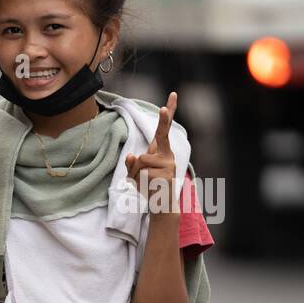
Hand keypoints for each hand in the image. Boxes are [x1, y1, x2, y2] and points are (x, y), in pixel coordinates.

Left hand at [125, 91, 178, 214]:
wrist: (161, 205)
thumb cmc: (149, 186)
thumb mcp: (137, 173)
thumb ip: (132, 164)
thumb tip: (131, 155)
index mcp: (162, 152)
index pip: (164, 131)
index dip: (166, 116)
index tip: (172, 97)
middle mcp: (168, 156)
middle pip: (161, 136)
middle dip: (165, 119)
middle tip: (168, 102)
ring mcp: (168, 165)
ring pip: (140, 161)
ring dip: (134, 173)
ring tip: (144, 182)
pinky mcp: (166, 175)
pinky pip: (141, 173)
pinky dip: (138, 181)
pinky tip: (147, 187)